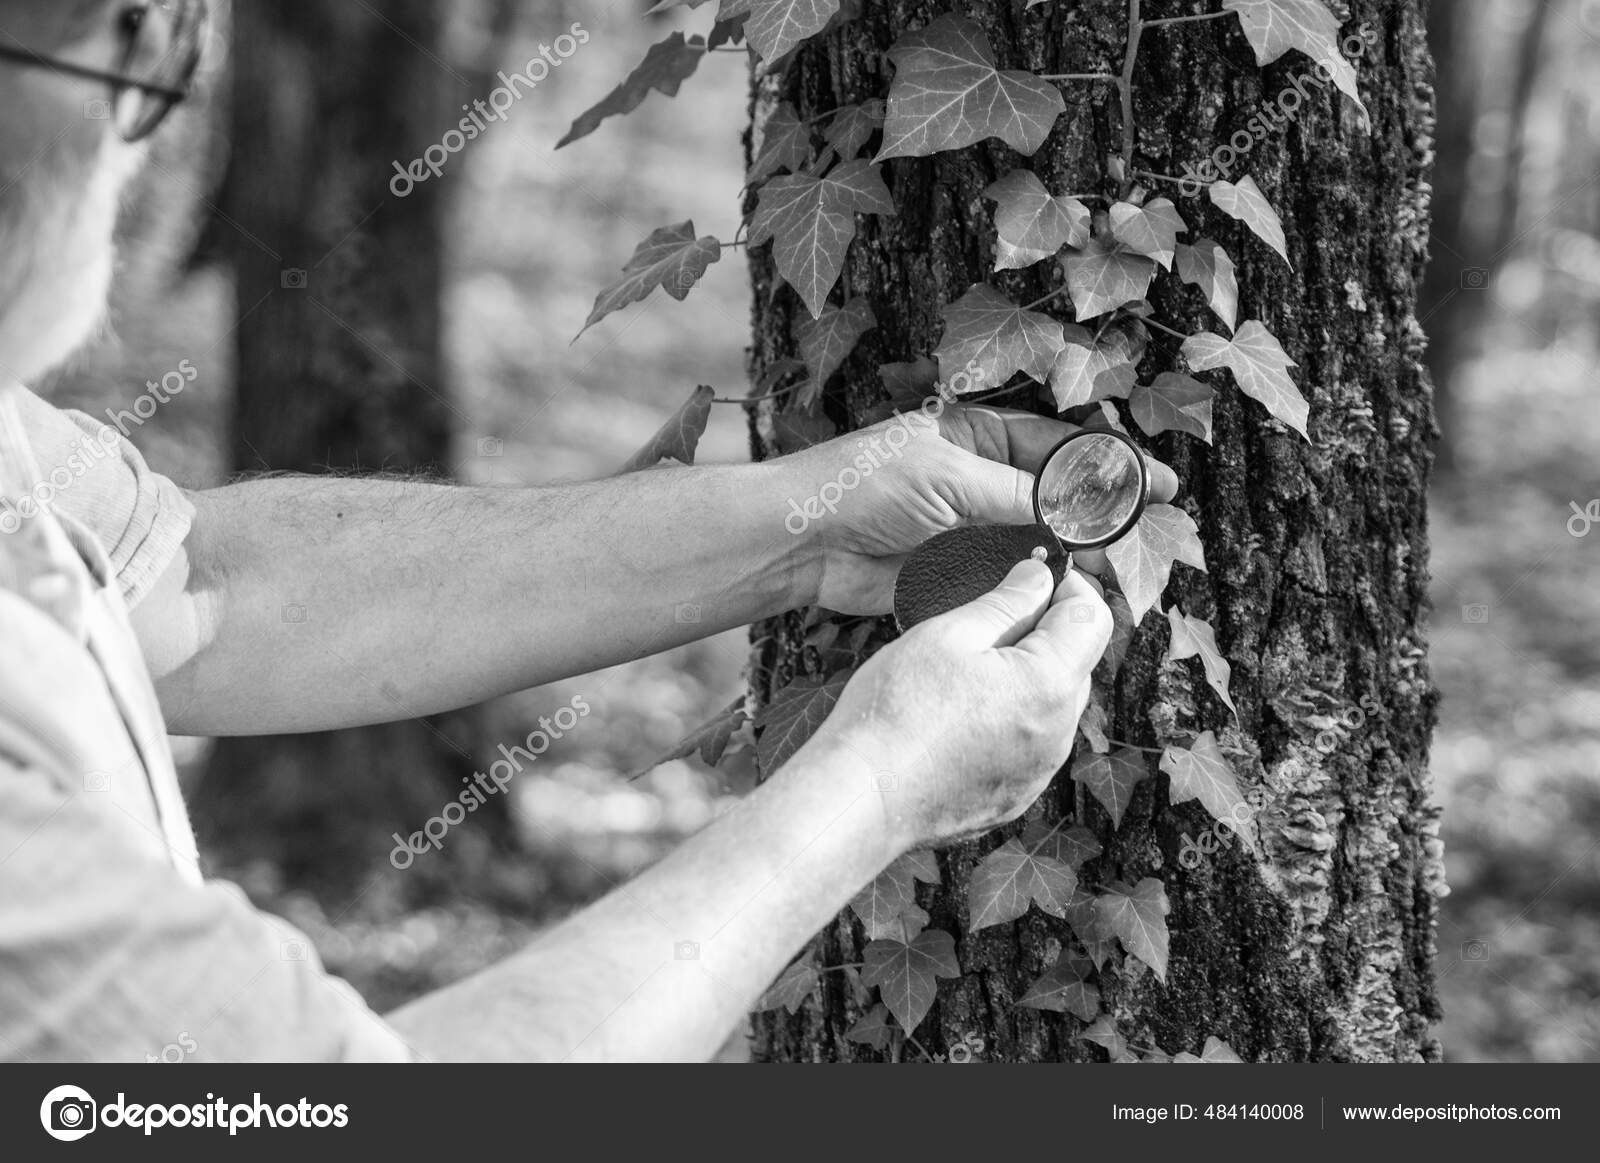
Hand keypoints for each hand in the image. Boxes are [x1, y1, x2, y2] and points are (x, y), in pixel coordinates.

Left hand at [779, 404, 1178, 613]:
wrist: (802, 541)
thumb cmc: (862, 485)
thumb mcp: (950, 476)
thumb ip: (1019, 494)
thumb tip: (1082, 507)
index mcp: (979, 436)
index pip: (1060, 447)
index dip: (1110, 466)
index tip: (1158, 484)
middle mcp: (982, 480)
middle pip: (1059, 497)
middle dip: (1104, 517)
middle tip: (1150, 537)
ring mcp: (972, 528)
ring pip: (1042, 543)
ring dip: (1079, 559)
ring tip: (1122, 575)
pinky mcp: (958, 573)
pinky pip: (1012, 581)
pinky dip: (1043, 590)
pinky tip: (1076, 598)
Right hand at [808, 560, 1110, 851]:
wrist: (863, 797)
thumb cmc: (898, 709)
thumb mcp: (949, 634)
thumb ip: (1006, 602)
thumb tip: (1039, 575)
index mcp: (1049, 683)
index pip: (1091, 617)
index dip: (1068, 586)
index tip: (1035, 577)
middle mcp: (1058, 733)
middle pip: (1076, 663)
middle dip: (1045, 633)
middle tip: (989, 619)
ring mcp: (1038, 771)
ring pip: (1051, 707)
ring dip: (1026, 679)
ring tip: (965, 673)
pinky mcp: (1015, 797)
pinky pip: (1028, 746)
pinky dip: (1009, 722)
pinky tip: (959, 719)